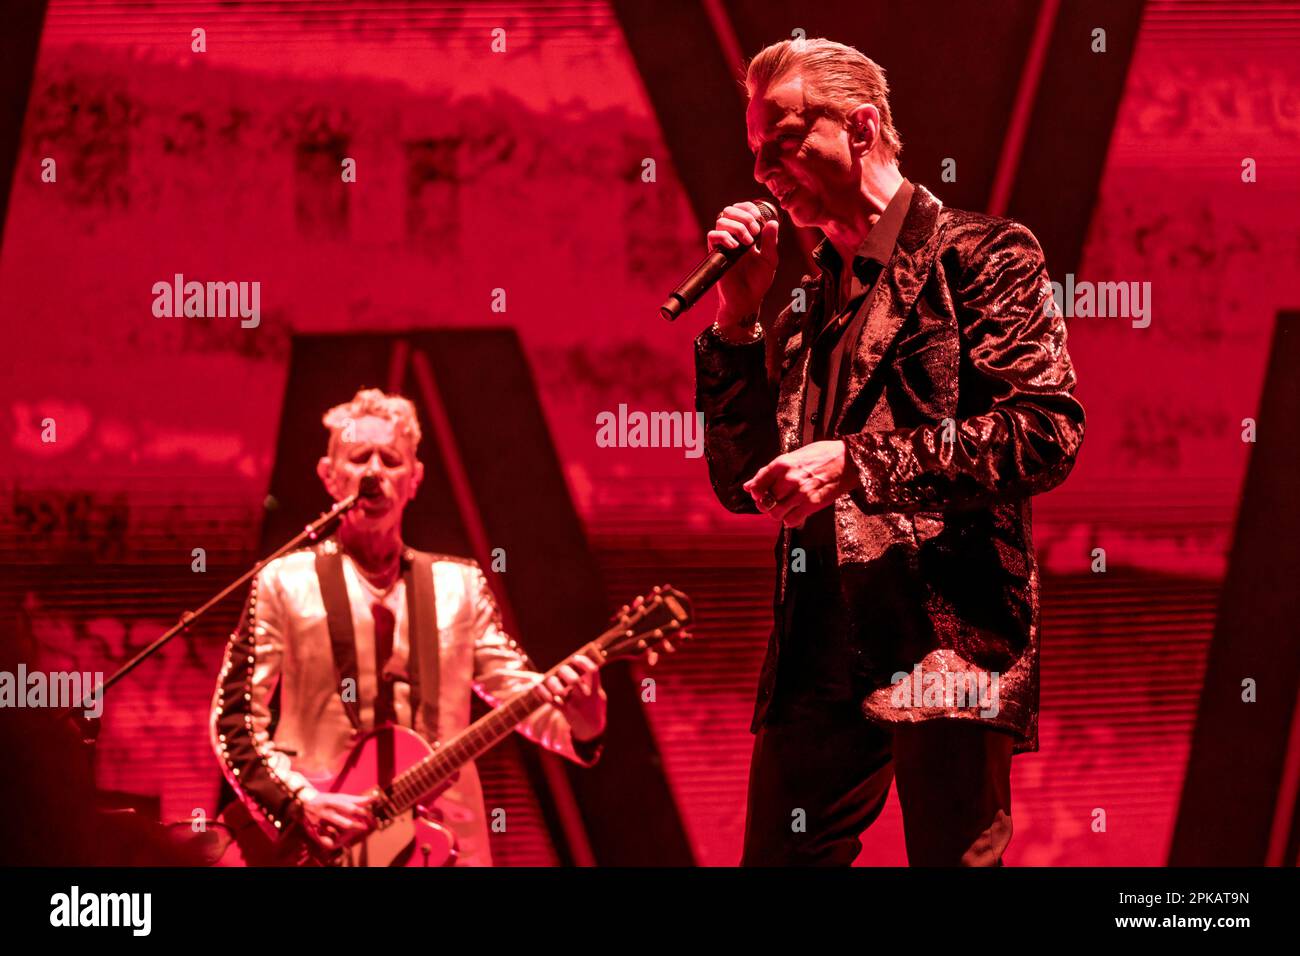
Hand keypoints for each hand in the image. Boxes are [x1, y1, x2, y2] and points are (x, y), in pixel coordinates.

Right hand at [302, 791, 375, 849]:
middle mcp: (324, 811)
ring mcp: (318, 822)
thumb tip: (373, 799)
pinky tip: (338, 843)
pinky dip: (332, 843)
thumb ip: (356, 799)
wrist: (303, 802)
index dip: (359, 811)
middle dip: (353, 825)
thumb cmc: (326, 800)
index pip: (347, 807)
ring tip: (351, 837)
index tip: (368, 814)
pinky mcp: (313, 831)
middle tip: (364, 827)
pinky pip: (324, 841)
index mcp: (331, 801)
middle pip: (340, 820)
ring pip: (331, 833)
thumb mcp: (339, 797)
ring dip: (343, 836)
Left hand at [539, 654, 606, 740]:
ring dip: (552, 682)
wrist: (591, 729)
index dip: (583, 662)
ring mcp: (574, 706)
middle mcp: (585, 698)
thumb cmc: (594, 706)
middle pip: (574, 681)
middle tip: (561, 669)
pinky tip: (538, 686)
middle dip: (565, 671)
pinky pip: (550, 701)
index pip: (592, 671)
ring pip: (559, 691)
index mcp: (595, 690)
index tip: (575, 658)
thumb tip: (579, 663)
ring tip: (551, 679)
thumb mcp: (598, 693)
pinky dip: (541, 692)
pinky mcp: (564, 712)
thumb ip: (591, 681)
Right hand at [708, 200, 779, 331]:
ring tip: (748, 243)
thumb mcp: (769, 260)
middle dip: (744, 216)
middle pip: (729, 210)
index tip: (758, 216)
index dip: (748, 207)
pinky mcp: (716, 255)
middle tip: (755, 231)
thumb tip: (773, 222)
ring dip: (737, 227)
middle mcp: (733, 237)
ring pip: (721, 220)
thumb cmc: (758, 282)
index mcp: (747, 235)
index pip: (741, 210)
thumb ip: (770, 242)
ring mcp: (723, 245)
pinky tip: (736, 247)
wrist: (747, 300)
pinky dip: (724, 237)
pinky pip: (712, 235)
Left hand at [743, 440, 858, 527]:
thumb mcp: (794, 456)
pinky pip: (792, 520)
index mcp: (783, 463)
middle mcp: (789, 478)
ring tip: (785, 508)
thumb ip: (771, 472)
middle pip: (766, 501)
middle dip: (767, 504)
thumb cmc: (822, 455)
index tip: (759, 494)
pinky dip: (790, 520)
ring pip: (776, 513)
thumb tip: (749, 486)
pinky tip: (795, 513)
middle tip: (774, 502)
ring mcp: (801, 492)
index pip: (757, 484)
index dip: (756, 493)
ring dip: (778, 513)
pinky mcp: (813, 504)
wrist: (849, 459)